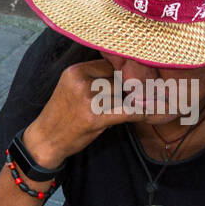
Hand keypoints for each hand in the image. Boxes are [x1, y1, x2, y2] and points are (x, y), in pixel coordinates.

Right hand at [24, 58, 181, 167]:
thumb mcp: (72, 90)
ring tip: (120, 111)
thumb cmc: (61, 116)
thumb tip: (131, 74)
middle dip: (124, 91)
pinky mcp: (95, 116)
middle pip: (118, 79)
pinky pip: (128, 111)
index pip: (110, 65)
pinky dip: (144, 112)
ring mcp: (88, 98)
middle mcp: (81, 81)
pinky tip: (160, 113)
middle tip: (125, 100)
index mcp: (75, 71)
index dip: (121, 75)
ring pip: (123, 94)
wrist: (44, 141)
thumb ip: (95, 79)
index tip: (131, 82)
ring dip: (128, 103)